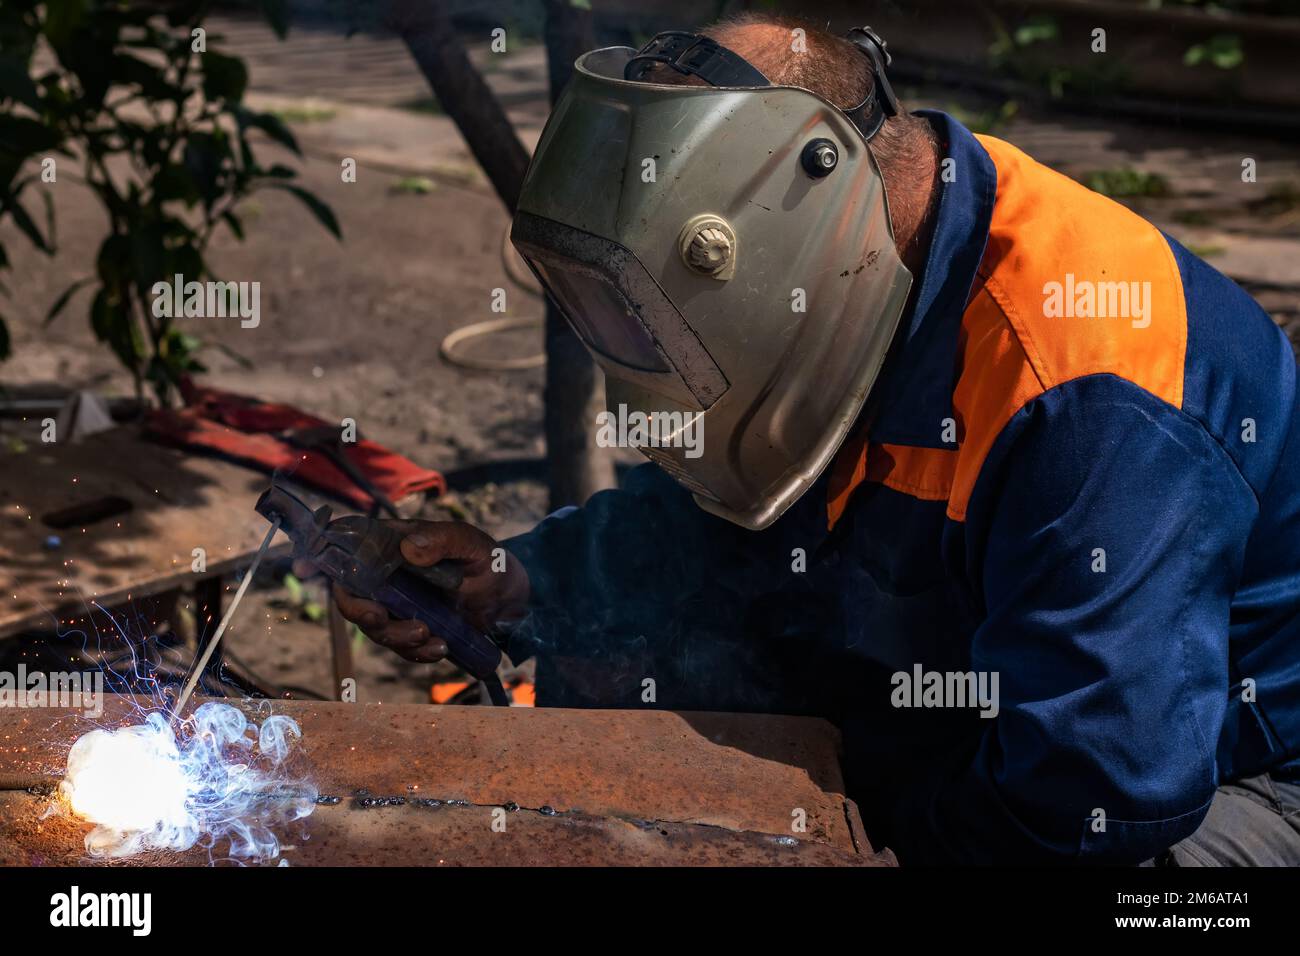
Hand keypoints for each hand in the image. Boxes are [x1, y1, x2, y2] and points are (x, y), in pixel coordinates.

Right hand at [295, 520, 529, 663]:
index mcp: (393, 544)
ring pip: (374, 626)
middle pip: (352, 595)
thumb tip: (408, 548)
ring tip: (430, 636)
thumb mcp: (471, 543)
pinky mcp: (411, 628)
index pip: (347, 544)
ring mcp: (397, 604)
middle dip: (361, 612)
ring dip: (395, 637)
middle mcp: (387, 575)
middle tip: (383, 620)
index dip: (321, 554)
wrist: (512, 597)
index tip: (305, 567)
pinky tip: (440, 648)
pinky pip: (399, 646)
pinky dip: (415, 652)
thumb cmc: (488, 559)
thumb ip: (442, 540)